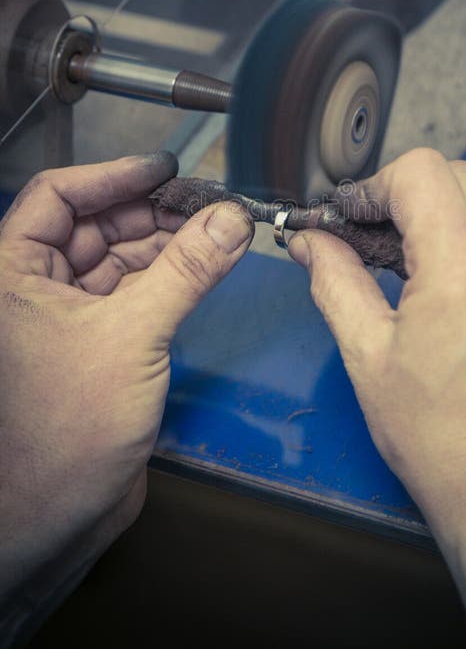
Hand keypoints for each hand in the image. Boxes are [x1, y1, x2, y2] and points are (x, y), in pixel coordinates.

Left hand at [0, 152, 252, 639]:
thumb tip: (231, 219)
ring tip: (219, 229)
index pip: (59, 197)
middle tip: (210, 203)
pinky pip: (138, 291)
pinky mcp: (102, 342)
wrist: (59, 512)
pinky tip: (206, 264)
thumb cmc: (68, 427)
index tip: (167, 167)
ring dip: (169, 243)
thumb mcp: (132, 335)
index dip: (114, 176)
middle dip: (153, 211)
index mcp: (15, 272)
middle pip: (98, 225)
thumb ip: (185, 272)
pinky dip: (172, 276)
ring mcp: (71, 314)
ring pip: (122, 258)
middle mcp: (38, 286)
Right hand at [288, 148, 465, 647]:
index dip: (374, 187)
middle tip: (377, 237)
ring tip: (426, 252)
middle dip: (410, 194)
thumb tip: (310, 242)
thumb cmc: (445, 445)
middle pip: (461, 175)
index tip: (351, 215)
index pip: (421, 174)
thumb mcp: (370, 359)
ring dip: (459, 205)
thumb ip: (335, 282)